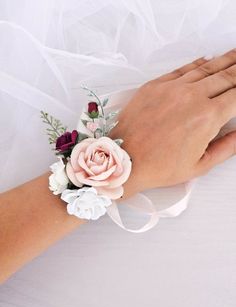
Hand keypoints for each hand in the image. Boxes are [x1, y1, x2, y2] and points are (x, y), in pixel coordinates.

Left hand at [110, 49, 235, 198]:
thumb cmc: (158, 167)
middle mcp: (191, 97)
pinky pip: (182, 69)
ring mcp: (171, 88)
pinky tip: (207, 59)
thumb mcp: (200, 165)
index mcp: (207, 117)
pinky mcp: (154, 86)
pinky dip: (198, 63)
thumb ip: (227, 146)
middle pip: (226, 76)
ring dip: (224, 60)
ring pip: (206, 68)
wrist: (124, 161)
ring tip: (234, 56)